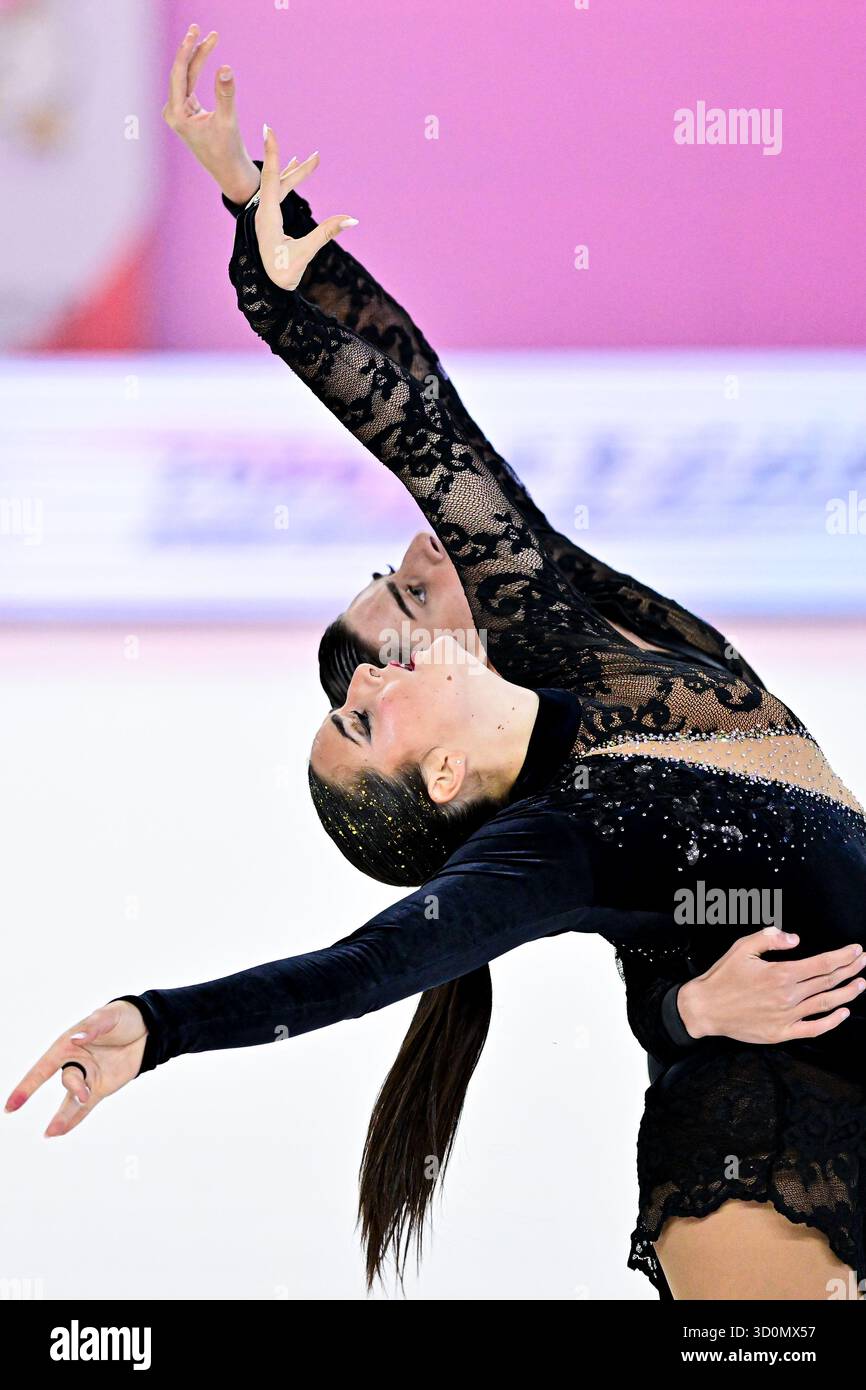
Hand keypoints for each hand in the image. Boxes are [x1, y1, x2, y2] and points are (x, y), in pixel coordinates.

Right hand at [4, 1000, 147, 1137]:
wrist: (147, 1028)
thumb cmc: (122, 1018)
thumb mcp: (109, 1016)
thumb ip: (93, 1027)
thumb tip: (77, 1038)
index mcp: (68, 1045)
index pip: (43, 1067)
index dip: (27, 1086)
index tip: (12, 1104)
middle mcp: (74, 1063)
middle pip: (67, 1081)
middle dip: (74, 1088)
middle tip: (85, 1095)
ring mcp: (87, 1078)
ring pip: (71, 1100)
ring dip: (63, 1116)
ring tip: (51, 1132)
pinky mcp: (100, 1088)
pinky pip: (84, 1107)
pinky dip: (73, 1119)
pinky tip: (59, 1131)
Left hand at [162, 23, 259, 205]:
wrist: (230, 172)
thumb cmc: (228, 152)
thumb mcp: (228, 122)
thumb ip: (226, 94)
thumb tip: (225, 68)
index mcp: (177, 116)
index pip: (178, 75)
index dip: (186, 51)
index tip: (195, 33)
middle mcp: (174, 112)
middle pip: (183, 73)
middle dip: (194, 51)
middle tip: (204, 30)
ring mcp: (180, 111)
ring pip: (188, 77)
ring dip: (199, 58)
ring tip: (211, 38)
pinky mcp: (189, 111)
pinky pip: (192, 84)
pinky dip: (200, 69)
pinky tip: (206, 54)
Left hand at [254, 125, 357, 291]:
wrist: (266, 290)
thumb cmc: (281, 274)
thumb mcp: (305, 253)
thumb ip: (327, 233)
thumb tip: (352, 219)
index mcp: (267, 216)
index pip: (270, 178)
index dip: (271, 153)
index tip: (268, 129)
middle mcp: (264, 212)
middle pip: (280, 181)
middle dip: (299, 169)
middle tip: (317, 155)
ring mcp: (265, 217)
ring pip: (279, 187)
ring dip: (295, 174)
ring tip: (309, 159)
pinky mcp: (269, 222)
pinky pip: (277, 195)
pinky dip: (287, 181)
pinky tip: (292, 173)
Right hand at [678, 930, 865, 1043]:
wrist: (705, 1008)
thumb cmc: (722, 976)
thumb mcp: (742, 948)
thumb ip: (769, 939)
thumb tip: (795, 938)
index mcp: (780, 973)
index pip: (822, 964)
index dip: (842, 957)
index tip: (856, 950)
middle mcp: (788, 996)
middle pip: (828, 982)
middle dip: (849, 970)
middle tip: (863, 961)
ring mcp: (787, 1017)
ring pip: (826, 1004)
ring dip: (847, 993)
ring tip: (861, 983)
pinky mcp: (782, 1033)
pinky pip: (813, 1029)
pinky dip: (831, 1022)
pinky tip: (843, 1013)